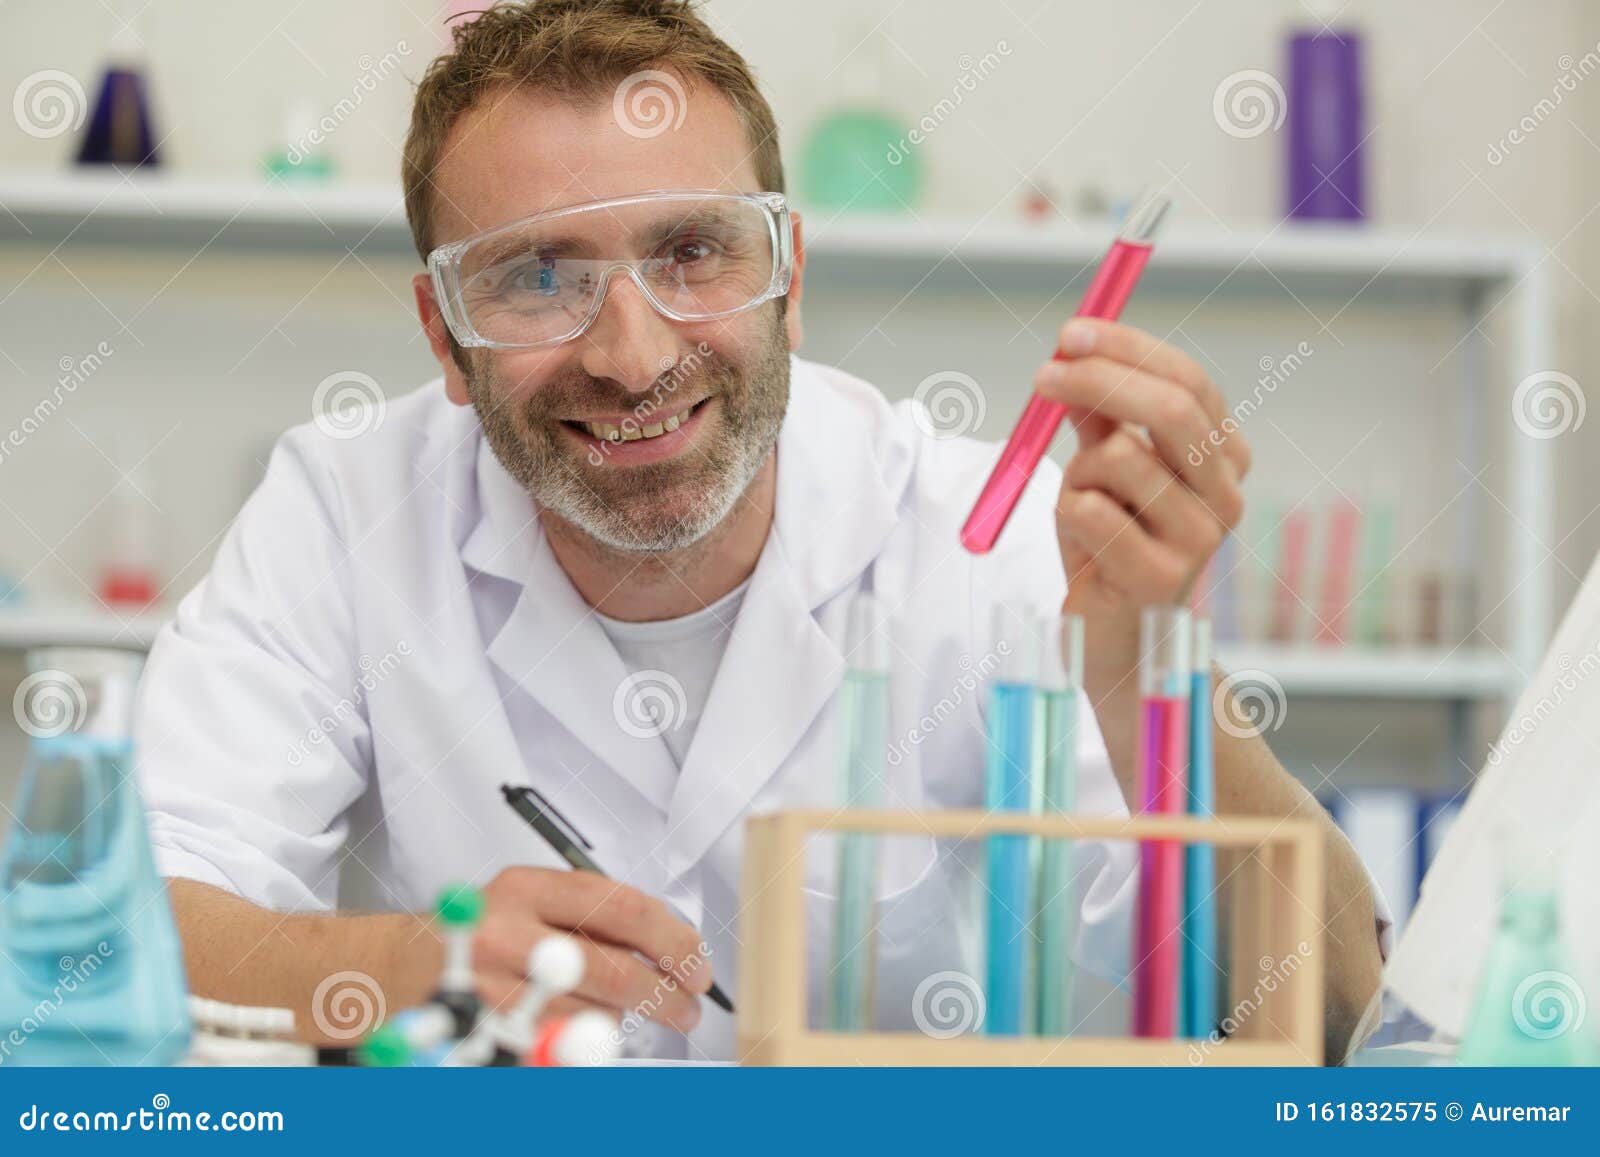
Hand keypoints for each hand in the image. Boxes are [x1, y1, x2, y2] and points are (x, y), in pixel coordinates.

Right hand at [470, 867, 714, 1031]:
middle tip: (686, 1008)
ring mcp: (492, 991)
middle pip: (615, 971)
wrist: (400, 965)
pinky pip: (559, 1048)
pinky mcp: (486, 1037)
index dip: (673, 940)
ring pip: (591, 1016)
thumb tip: (671, 946)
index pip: (624, 908)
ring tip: (616, 1013)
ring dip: (617, 1021)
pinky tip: (574, 1029)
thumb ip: (594, 914)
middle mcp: (506, 935)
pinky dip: (580, 1042)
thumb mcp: (531, 899)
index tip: (696, 963)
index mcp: (526, 888)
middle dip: (664, 995)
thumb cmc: (480, 931)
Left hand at [1037, 318, 1249, 623]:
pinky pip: (1090, 510)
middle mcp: (1226, 494)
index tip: (1070, 335)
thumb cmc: (1110, 545)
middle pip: (1172, 409)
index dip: (1126, 350)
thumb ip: (1099, 416)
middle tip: (1043, 375)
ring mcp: (1200, 538)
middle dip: (1099, 379)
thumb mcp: (1102, 470)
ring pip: (1120, 458)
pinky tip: (1081, 544)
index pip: (1186, 381)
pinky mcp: (1157, 577)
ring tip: (1079, 505)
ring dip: (1076, 472)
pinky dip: (1068, 513)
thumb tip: (1074, 356)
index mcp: (1223, 457)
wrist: (1114, 636)